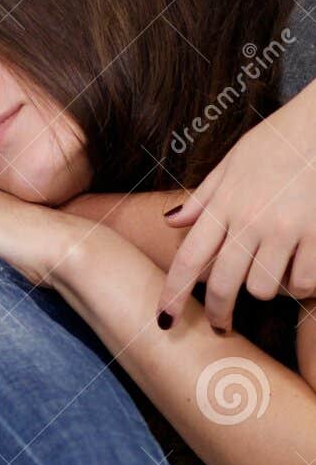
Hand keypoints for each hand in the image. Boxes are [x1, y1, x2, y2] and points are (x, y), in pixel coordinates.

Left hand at [159, 83, 315, 331]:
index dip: (173, 294)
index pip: (189, 259)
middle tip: (221, 324)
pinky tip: (302, 270)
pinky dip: (302, 284)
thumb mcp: (233, 161)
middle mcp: (250, 220)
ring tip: (272, 276)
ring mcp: (285, 228)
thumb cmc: (280, 140)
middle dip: (219, 312)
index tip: (163, 321)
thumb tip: (170, 221)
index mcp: (225, 204)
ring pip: (263, 288)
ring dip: (266, 290)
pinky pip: (303, 281)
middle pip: (223, 285)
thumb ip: (203, 197)